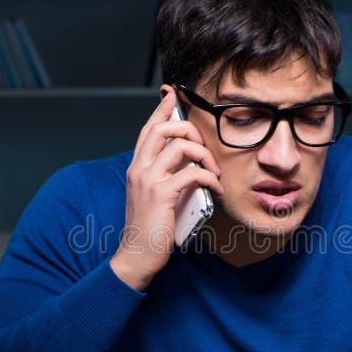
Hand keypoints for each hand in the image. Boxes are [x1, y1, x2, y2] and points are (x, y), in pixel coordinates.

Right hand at [110, 90, 222, 291]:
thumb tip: (190, 167)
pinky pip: (192, 173)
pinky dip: (210, 178)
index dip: (162, 110)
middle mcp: (139, 168)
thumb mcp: (153, 197)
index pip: (148, 129)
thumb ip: (165, 178)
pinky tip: (216, 188)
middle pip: (164, 128)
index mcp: (136, 167)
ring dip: (205, 156)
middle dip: (191, 130)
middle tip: (206, 150)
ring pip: (180, 146)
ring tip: (214, 173)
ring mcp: (148, 180)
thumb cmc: (149, 229)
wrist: (136, 256)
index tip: (172, 95)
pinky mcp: (161, 194)